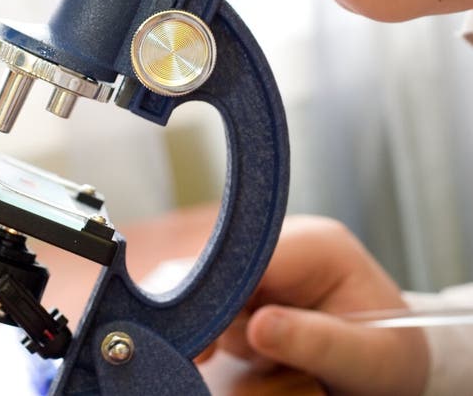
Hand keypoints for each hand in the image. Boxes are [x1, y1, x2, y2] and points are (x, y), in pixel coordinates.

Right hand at [197, 215, 428, 395]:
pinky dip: (233, 331)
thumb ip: (314, 342)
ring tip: (269, 362)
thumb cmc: (391, 357)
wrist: (402, 362)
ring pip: (222, 285)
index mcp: (321, 245)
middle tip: (220, 356)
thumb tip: (257, 326)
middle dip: (221, 314)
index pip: (254, 253)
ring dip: (229, 328)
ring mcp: (277, 260)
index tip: (201, 337)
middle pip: (228, 265)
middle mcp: (293, 242)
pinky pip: (229, 300)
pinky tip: (260, 353)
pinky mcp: (266, 280)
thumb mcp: (365, 359)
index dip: (220, 289)